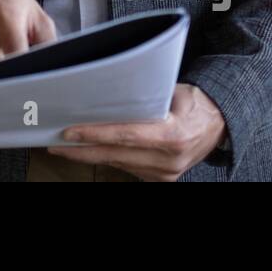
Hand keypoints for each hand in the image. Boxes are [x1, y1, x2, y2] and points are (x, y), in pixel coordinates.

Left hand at [48, 83, 225, 180]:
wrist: (219, 124)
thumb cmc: (193, 102)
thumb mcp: (172, 92)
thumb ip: (144, 97)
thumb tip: (105, 93)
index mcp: (173, 135)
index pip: (126, 135)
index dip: (95, 134)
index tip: (68, 131)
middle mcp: (169, 159)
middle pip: (115, 154)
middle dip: (81, 149)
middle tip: (52, 142)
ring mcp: (165, 173)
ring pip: (118, 163)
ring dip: (90, 154)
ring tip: (64, 145)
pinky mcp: (161, 179)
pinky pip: (127, 167)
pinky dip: (108, 158)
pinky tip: (90, 150)